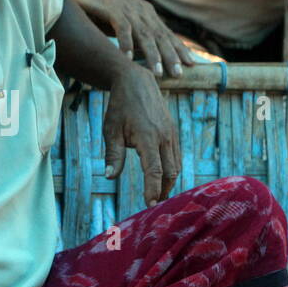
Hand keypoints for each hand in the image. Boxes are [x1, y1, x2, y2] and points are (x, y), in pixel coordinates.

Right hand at [73, 0, 195, 76]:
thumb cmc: (98, 10)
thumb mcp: (122, 23)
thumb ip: (135, 36)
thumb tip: (145, 58)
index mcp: (146, 13)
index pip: (166, 33)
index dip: (179, 49)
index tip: (191, 65)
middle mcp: (140, 10)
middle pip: (159, 36)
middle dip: (170, 55)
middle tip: (178, 74)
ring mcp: (127, 8)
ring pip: (144, 34)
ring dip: (152, 54)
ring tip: (157, 72)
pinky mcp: (112, 8)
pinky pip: (122, 28)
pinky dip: (126, 43)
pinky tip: (128, 58)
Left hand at [104, 64, 179, 205]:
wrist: (136, 81)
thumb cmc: (119, 107)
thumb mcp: (111, 130)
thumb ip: (113, 155)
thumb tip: (110, 177)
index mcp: (148, 137)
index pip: (154, 171)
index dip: (152, 189)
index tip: (149, 205)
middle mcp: (164, 136)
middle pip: (170, 172)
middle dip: (163, 190)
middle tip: (154, 204)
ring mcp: (171, 133)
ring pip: (176, 165)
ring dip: (169, 181)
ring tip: (158, 194)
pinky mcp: (173, 131)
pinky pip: (176, 155)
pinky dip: (172, 169)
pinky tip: (162, 177)